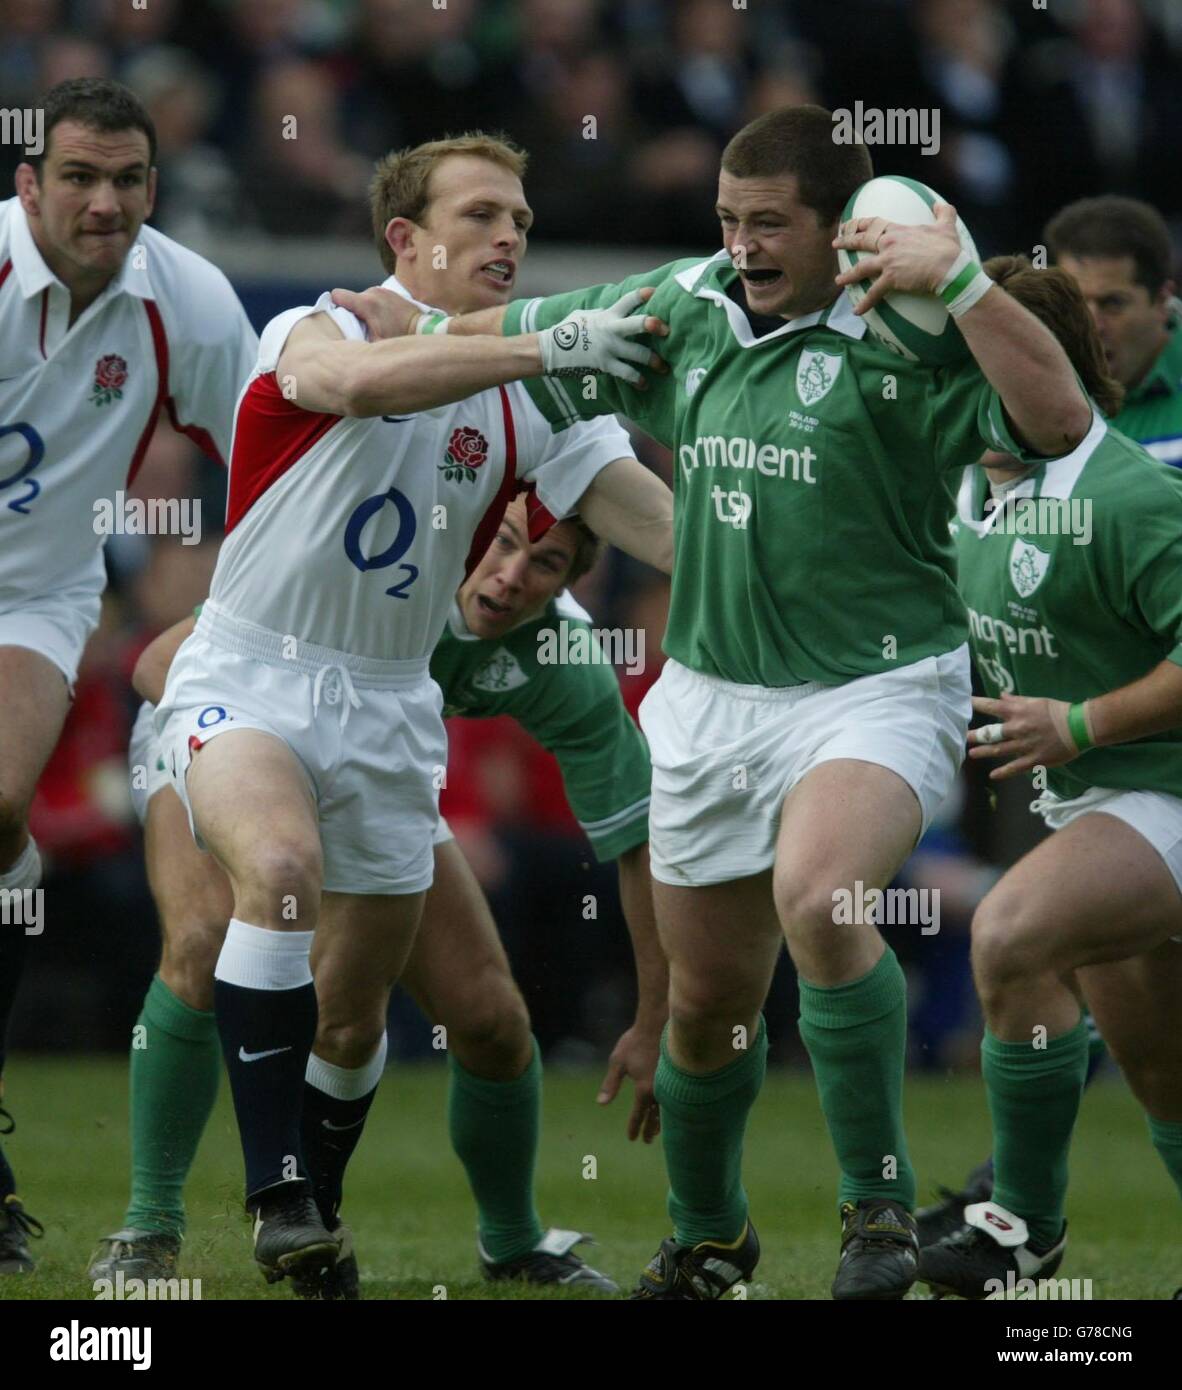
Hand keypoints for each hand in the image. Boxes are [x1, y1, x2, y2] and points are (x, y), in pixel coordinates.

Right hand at [330, 286, 421, 340]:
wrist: (423, 329)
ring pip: (361, 299)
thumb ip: (357, 338)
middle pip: (349, 299)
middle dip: (351, 312)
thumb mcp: (376, 344)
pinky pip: (372, 298)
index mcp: (367, 303)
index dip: (335, 307)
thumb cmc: (400, 339)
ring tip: (372, 325)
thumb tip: (343, 341)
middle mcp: (373, 292)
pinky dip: (372, 308)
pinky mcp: (389, 292)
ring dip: (363, 311)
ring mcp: (382, 290)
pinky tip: (381, 320)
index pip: (337, 295)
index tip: (340, 319)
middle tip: (360, 328)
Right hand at [539, 287, 667, 384]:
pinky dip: (637, 380)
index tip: (655, 292)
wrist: (551, 350)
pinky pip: (626, 373)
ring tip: (664, 368)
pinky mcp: (606, 365)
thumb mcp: (585, 315)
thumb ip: (602, 314)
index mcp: (607, 315)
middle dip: (654, 325)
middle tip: (667, 330)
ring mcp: (610, 348)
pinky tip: (644, 384)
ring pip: (638, 353)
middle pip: (637, 324)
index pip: (628, 300)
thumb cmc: (567, 330)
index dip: (642, 295)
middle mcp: (611, 330)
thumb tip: (610, 312)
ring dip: (654, 361)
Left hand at [597, 1018, 662, 1141]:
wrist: (656, 1024)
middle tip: (647, 1140)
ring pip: (666, 1109)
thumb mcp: (617, 1062)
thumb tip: (601, 1104)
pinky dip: (669, 1108)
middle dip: (650, 1129)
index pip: (638, 1115)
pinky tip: (668, 1109)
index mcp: (643, 1089)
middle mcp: (658, 1090)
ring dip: (661, 1121)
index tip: (631, 1139)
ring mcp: (669, 1083)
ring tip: (658, 1130)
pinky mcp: (675, 1075)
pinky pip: (673, 1097)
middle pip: (654, 1116)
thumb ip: (610, 1084)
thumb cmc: (634, 1042)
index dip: (634, 1128)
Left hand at [833, 202, 963, 315]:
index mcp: (899, 231)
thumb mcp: (947, 225)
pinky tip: (857, 311)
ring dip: (848, 275)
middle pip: (862, 241)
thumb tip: (938, 203)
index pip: (875, 224)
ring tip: (838, 280)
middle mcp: (889, 244)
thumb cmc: (949, 248)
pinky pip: (873, 293)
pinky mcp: (890, 279)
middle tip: (835, 244)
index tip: (850, 225)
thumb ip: (943, 212)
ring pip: (861, 267)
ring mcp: (888, 261)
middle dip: (846, 241)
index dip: (861, 224)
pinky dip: (864, 303)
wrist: (950, 267)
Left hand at [967, 693, 1080, 779]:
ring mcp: (1024, 745)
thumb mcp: (1037, 701)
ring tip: (971, 754)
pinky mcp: (1033, 759)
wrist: (1080, 727)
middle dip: (974, 735)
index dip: (976, 704)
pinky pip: (1015, 768)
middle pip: (990, 733)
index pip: (991, 706)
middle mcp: (1017, 728)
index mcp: (1018, 711)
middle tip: (963, 736)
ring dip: (983, 752)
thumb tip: (1001, 696)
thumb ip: (1017, 700)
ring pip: (998, 750)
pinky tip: (993, 776)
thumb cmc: (1058, 711)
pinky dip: (1003, 773)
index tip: (963, 704)